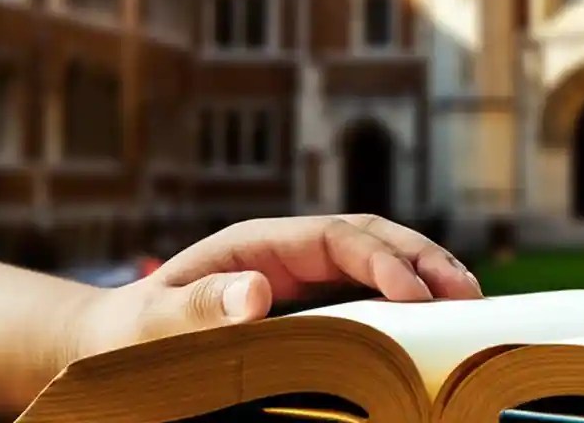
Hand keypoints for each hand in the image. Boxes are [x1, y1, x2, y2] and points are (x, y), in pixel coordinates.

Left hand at [69, 215, 480, 363]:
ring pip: (379, 260)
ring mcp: (305, 276)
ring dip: (425, 272)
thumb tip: (259, 293)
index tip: (415, 295)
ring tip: (468, 298)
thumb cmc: (129, 337)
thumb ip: (199, 305)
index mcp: (259, 243)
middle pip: (372, 238)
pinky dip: (407, 299)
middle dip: (422, 257)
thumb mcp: (152, 322)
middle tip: (467, 292)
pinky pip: (368, 294)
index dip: (381, 260)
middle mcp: (290, 252)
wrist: (115, 347)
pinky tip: (435, 318)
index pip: (337, 238)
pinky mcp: (312, 305)